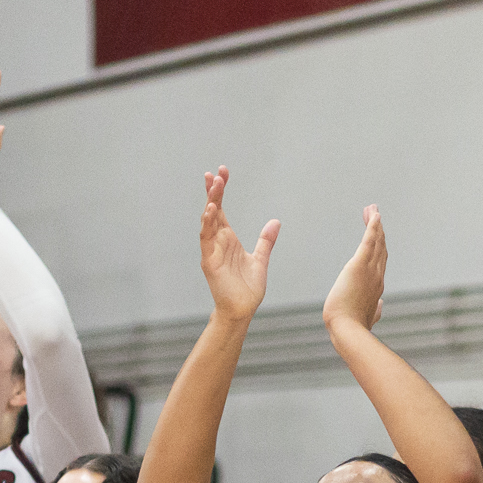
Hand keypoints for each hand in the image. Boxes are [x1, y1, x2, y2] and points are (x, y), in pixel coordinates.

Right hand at [196, 168, 279, 323]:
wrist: (242, 309)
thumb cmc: (247, 287)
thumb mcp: (260, 259)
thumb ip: (266, 241)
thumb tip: (276, 222)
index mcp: (228, 238)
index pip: (221, 209)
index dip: (220, 191)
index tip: (223, 172)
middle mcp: (218, 241)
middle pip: (212, 210)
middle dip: (214, 191)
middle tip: (215, 172)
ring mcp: (212, 250)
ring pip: (207, 221)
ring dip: (210, 202)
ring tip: (214, 184)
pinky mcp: (209, 261)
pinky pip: (206, 239)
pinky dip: (207, 224)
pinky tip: (211, 210)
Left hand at [323, 206, 388, 336]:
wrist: (348, 330)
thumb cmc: (353, 327)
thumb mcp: (367, 317)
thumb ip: (376, 310)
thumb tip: (380, 306)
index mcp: (377, 286)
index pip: (380, 260)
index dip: (380, 244)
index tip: (377, 232)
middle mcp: (377, 275)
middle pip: (381, 246)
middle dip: (378, 229)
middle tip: (374, 212)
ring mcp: (370, 270)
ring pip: (376, 241)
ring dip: (374, 223)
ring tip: (371, 208)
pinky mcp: (359, 265)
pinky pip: (368, 241)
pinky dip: (372, 227)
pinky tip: (374, 215)